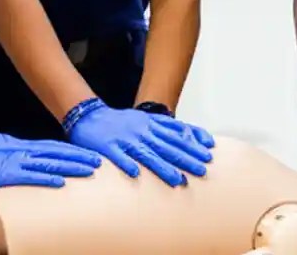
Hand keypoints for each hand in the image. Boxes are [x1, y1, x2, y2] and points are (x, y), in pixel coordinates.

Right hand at [0, 134, 101, 195]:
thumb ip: (11, 159)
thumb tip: (22, 165)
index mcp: (18, 147)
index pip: (49, 148)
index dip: (69, 151)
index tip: (85, 155)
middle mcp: (20, 151)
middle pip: (55, 153)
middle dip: (78, 156)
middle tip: (98, 161)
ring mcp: (14, 160)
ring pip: (49, 162)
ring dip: (71, 165)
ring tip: (90, 169)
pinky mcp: (5, 172)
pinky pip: (30, 175)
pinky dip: (47, 177)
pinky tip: (62, 181)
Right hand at [64, 98, 213, 186]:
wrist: (89, 116)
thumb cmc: (120, 122)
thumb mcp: (145, 120)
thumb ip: (165, 126)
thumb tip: (188, 133)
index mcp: (150, 124)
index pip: (175, 135)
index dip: (192, 145)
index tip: (207, 155)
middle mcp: (140, 130)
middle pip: (166, 146)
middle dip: (185, 158)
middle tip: (201, 170)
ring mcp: (124, 138)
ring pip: (146, 154)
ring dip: (162, 167)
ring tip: (177, 179)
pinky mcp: (107, 146)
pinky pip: (118, 156)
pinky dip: (126, 164)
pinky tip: (136, 175)